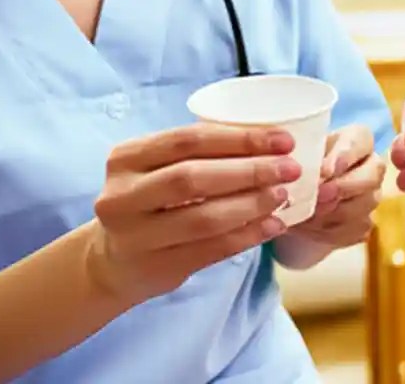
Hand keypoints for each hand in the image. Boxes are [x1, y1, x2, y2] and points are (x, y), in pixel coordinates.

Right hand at [86, 124, 301, 304]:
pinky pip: (211, 250)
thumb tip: (271, 143)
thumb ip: (200, 154)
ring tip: (283, 196)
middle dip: (250, 171)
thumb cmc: (151, 202)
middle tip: (290, 169)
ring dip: (251, 205)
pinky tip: (273, 225)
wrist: (114, 260)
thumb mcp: (158, 169)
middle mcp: (122, 196)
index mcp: (126, 157)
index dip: (240, 138)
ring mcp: (135, 236)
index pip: (188, 140)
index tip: (283, 140)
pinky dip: (247, 235)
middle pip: (193, 177)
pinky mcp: (155, 267)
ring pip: (203, 217)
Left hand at [287, 124, 384, 247]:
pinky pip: (351, 229)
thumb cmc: (301, 164)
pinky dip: (328, 230)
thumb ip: (304, 156)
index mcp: (358, 140)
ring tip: (306, 213)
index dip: (344, 156)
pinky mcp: (364, 224)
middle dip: (343, 187)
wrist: (299, 193)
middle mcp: (372, 167)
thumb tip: (304, 172)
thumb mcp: (299, 152)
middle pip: (371, 176)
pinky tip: (308, 226)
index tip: (324, 170)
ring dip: (332, 212)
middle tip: (318, 195)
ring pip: (362, 206)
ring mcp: (371, 197)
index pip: (360, 141)